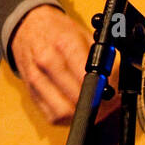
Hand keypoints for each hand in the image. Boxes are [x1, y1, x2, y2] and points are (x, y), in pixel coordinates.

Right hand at [9, 5, 121, 125]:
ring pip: (63, 112)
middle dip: (96, 105)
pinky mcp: (31, 93)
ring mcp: (37, 79)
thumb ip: (100, 56)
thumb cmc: (57, 31)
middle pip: (76, 97)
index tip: (111, 94)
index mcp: (64, 44)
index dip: (102, 90)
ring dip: (81, 115)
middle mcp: (47, 62)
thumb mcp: (83, 34)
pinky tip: (75, 107)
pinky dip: (67, 117)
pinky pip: (52, 116)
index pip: (87, 77)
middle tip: (107, 104)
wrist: (28, 27)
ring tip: (93, 109)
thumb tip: (116, 80)